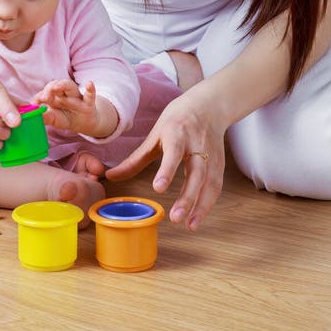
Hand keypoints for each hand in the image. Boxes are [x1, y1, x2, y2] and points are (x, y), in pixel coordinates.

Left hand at [34, 79, 99, 135]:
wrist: (84, 123)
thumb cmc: (66, 118)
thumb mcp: (55, 119)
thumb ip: (45, 117)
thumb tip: (32, 116)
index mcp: (55, 98)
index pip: (46, 92)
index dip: (40, 96)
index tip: (35, 103)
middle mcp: (65, 94)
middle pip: (56, 86)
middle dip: (49, 89)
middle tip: (43, 97)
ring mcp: (77, 98)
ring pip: (70, 86)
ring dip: (62, 85)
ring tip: (55, 87)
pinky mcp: (88, 104)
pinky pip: (90, 95)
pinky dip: (90, 89)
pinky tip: (89, 84)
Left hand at [105, 90, 224, 230]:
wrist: (209, 105)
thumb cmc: (177, 120)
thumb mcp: (155, 134)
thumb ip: (135, 159)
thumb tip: (111, 177)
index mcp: (177, 132)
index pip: (173, 152)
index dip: (167, 169)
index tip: (158, 188)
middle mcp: (197, 143)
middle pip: (196, 171)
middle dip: (188, 196)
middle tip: (175, 218)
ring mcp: (211, 154)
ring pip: (209, 181)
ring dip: (201, 205)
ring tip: (188, 225)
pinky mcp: (219, 163)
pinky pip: (216, 186)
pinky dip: (208, 203)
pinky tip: (196, 219)